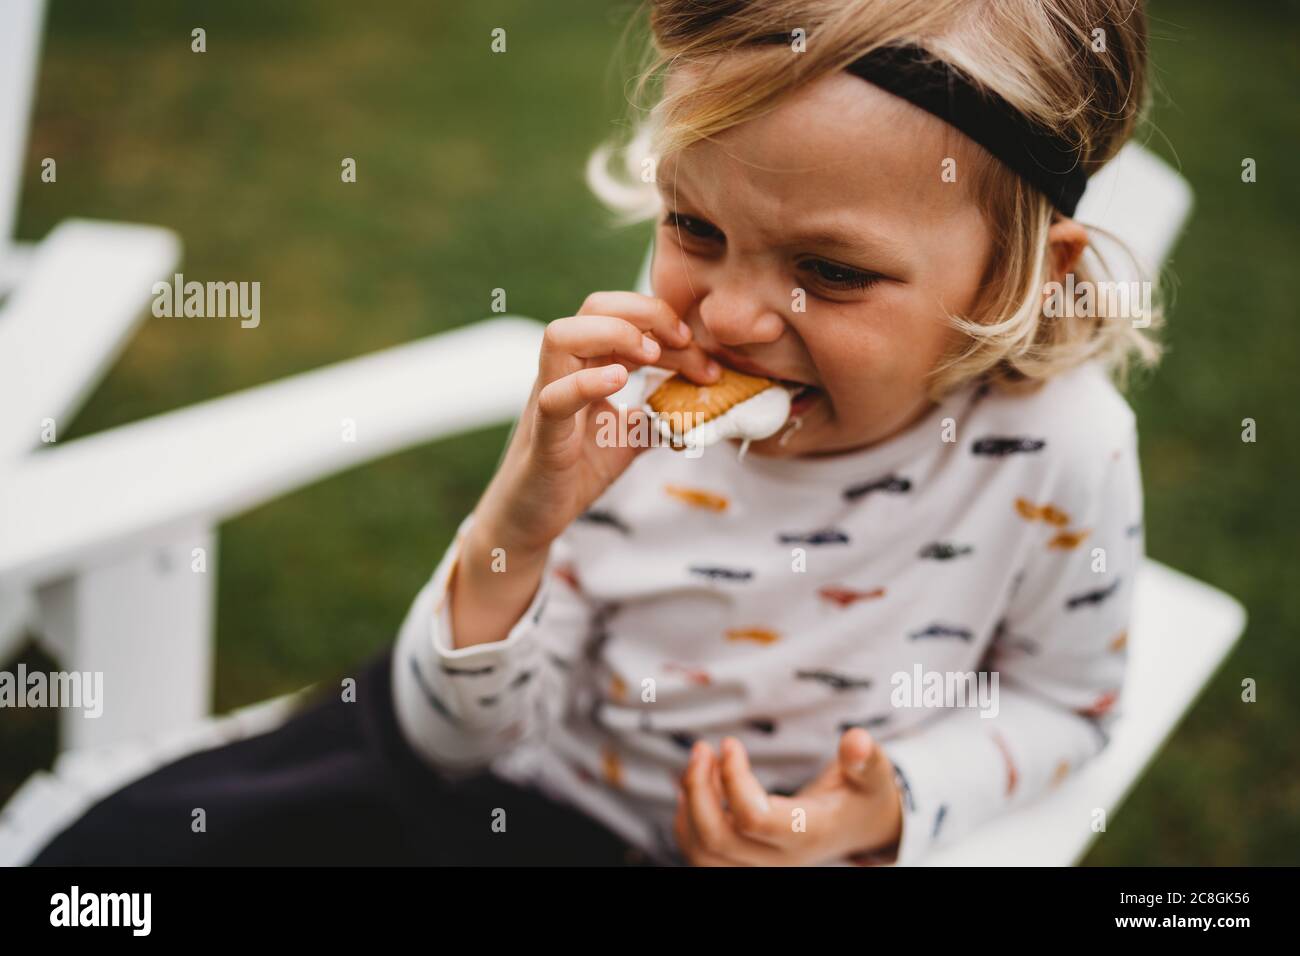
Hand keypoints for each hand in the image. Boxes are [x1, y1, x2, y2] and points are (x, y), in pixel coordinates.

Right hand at [475, 291, 717, 556]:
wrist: (531, 518)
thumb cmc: (575, 471)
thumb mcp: (629, 438)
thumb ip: (659, 416)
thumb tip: (704, 407)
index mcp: (586, 366)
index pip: (624, 318)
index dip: (665, 324)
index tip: (701, 350)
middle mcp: (563, 373)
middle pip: (593, 308)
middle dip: (645, 313)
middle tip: (685, 341)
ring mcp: (548, 399)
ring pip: (561, 336)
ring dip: (613, 334)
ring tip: (651, 356)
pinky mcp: (543, 438)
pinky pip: (554, 399)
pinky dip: (586, 383)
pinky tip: (621, 380)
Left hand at [673, 729, 903, 865]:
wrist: (861, 828)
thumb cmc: (863, 795)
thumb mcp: (873, 775)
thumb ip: (865, 760)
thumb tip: (856, 739)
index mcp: (809, 833)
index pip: (754, 818)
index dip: (733, 779)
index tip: (730, 743)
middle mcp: (781, 859)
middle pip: (718, 839)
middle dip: (699, 789)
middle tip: (702, 749)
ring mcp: (761, 867)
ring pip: (703, 854)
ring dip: (689, 807)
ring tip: (697, 765)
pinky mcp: (746, 864)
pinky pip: (702, 859)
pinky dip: (687, 825)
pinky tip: (695, 790)